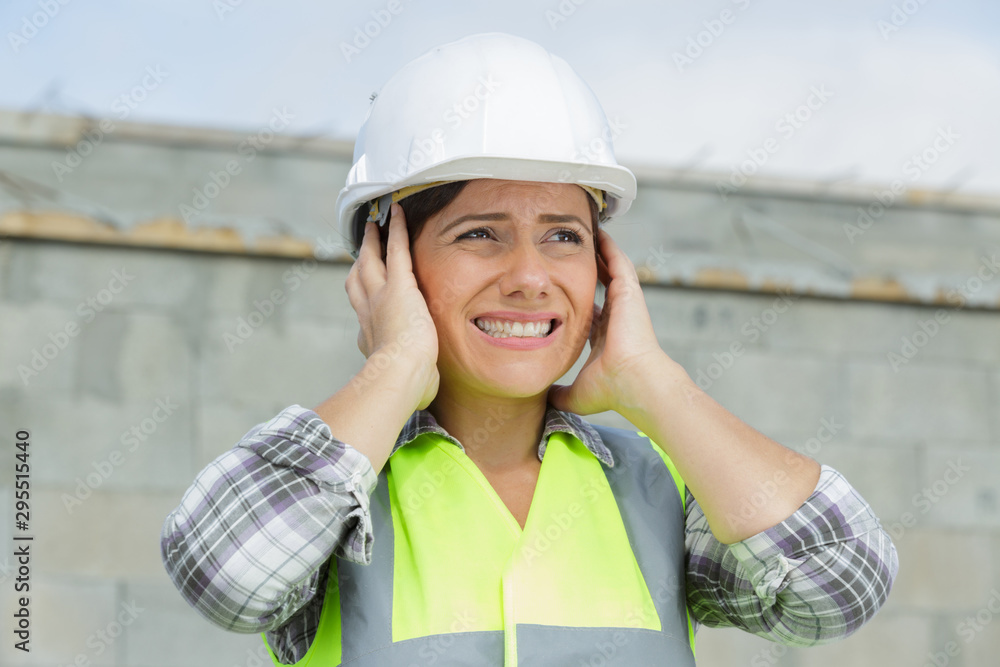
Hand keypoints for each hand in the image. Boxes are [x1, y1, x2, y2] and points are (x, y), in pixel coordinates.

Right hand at [344, 203, 439, 408]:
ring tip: (375, 225)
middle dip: (359, 263)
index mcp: (370, 339)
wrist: (399, 375)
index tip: (366, 300)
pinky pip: (396, 250)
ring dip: (372, 242)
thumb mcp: (410, 385)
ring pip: (370, 261)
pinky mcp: (399, 285)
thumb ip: (418, 381)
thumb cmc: (406, 389)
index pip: (364, 315)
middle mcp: (368, 314)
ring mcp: (380, 297)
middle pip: (357, 281)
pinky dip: (396, 230)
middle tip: (361, 247)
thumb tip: (428, 390)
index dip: (364, 304)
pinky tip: (398, 213)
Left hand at [547, 229, 667, 415]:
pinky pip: (618, 261)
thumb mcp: (577, 393)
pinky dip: (610, 247)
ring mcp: (624, 303)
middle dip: (586, 273)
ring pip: (610, 271)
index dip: (575, 301)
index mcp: (605, 337)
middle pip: (599, 287)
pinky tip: (599, 231)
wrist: (635, 382)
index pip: (589, 313)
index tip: (562, 292)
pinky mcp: (630, 292)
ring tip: (585, 235)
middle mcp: (616, 317)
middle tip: (570, 256)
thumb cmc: (612, 390)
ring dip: (599, 254)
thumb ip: (558, 395)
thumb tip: (542, 401)